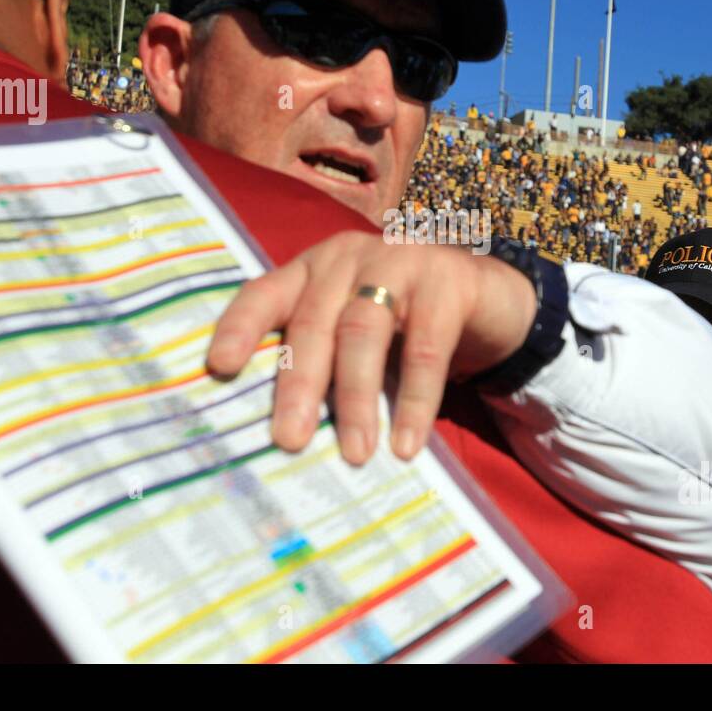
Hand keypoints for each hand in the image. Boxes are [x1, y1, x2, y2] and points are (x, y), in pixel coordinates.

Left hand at [206, 232, 537, 464]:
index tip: (220, 368)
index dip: (239, 327)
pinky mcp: (449, 281)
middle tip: (288, 440)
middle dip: (299, 384)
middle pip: (314, 321)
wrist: (492, 298)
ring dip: (356, 397)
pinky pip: (427, 346)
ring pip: (364, 330)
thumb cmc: (407, 325)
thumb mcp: (358, 332)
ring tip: (355, 453)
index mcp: (315, 269)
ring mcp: (400, 261)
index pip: (265, 293)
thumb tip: (285, 435)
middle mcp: (350, 257)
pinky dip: (416, 399)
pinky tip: (408, 441)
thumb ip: (325, 360)